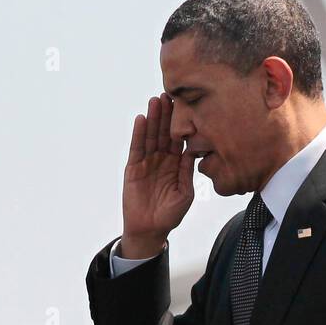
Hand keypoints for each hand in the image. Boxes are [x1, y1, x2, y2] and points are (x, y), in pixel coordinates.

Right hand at [120, 92, 196, 255]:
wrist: (150, 230)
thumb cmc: (170, 214)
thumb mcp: (185, 193)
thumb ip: (187, 173)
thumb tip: (192, 152)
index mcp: (176, 164)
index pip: (179, 139)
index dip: (181, 123)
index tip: (186, 105)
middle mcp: (161, 159)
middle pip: (164, 132)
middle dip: (166, 114)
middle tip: (169, 94)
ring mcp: (147, 162)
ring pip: (150, 136)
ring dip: (153, 118)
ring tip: (155, 101)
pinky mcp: (133, 167)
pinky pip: (136, 148)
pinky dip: (139, 134)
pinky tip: (141, 119)